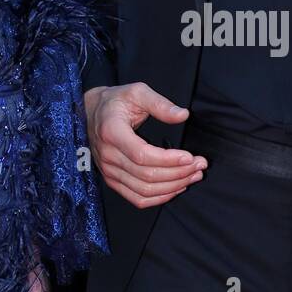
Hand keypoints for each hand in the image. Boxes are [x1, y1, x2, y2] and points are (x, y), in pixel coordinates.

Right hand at [84, 82, 206, 207]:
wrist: (91, 112)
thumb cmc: (116, 101)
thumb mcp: (137, 92)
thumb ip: (160, 103)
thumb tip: (183, 115)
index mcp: (112, 133)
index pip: (142, 155)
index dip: (168, 160)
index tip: (190, 156)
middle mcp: (108, 156)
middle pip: (147, 175)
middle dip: (179, 173)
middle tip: (200, 165)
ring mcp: (109, 171)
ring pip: (144, 191)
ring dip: (173, 187)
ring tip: (194, 176)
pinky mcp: (112, 180)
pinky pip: (137, 198)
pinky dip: (160, 198)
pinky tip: (177, 188)